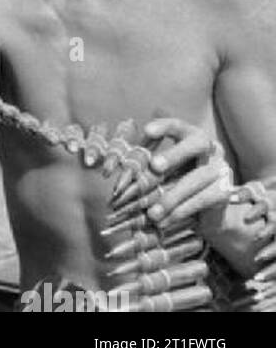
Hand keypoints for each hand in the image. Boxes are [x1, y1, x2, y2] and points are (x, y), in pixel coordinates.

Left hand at [142, 117, 234, 235]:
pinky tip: (164, 220)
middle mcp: (211, 149)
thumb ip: (147, 160)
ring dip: (171, 196)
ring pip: (196, 179)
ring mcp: (221, 170)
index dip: (164, 126)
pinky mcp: (224, 193)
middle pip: (197, 143)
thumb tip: (122, 157)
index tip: (146, 130)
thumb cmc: (175, 182)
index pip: (179, 126)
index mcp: (192, 136)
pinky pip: (202, 200)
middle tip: (155, 165)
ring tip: (151, 213)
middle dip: (175, 153)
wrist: (208, 214)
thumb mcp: (161, 169)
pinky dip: (180, 210)